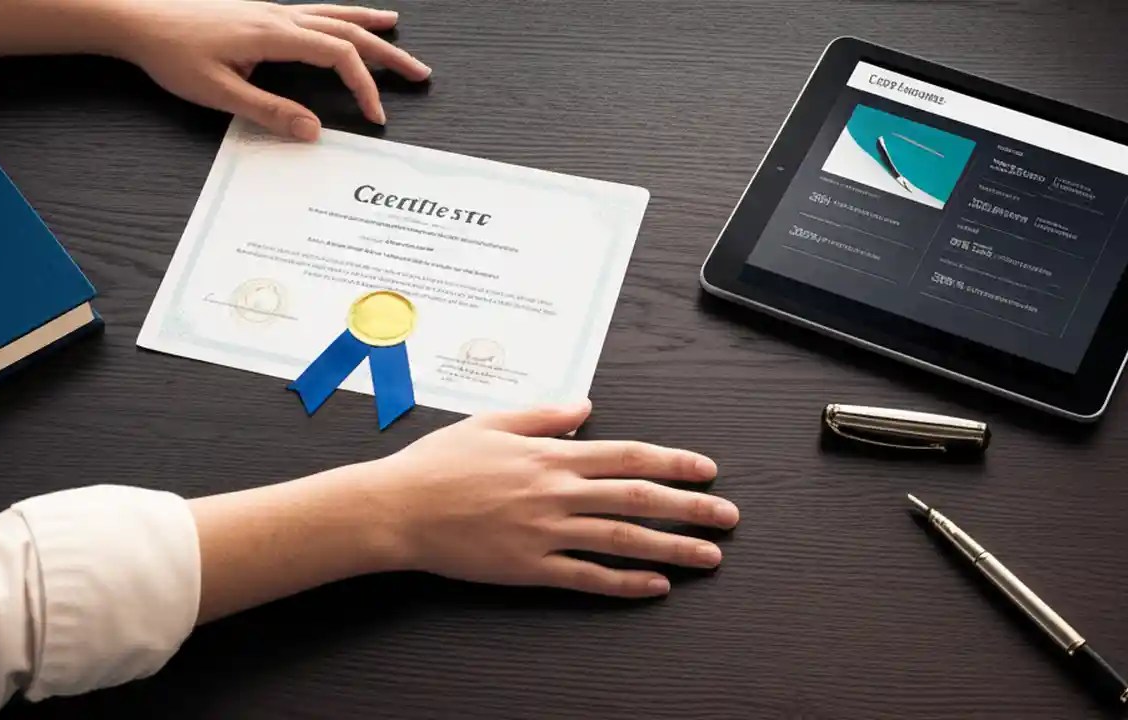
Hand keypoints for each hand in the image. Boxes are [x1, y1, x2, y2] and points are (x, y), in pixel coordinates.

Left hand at [112, 1, 430, 139]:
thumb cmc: (171, 53)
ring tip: (397, 31)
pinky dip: (341, 16)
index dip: (363, 86)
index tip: (375, 116)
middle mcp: (280, 16)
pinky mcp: (261, 12)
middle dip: (388, 54)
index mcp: (274, 35)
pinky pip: (315, 11)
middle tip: (420, 72)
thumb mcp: (218, 92)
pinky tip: (345, 21)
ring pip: (335, 14)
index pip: (338, 56)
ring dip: (370, 26)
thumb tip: (312, 131)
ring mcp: (272, 10)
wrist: (137, 18)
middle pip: (348, 30)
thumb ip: (268, 111)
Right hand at [373, 400, 739, 597]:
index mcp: (551, 455)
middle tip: (728, 517)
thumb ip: (544, 415)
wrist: (398, 508)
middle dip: (690, 508)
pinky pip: (587, 578)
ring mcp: (546, 533)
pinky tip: (655, 587)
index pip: (629, 456)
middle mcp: (557, 492)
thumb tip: (585, 407)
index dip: (674, 462)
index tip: (706, 470)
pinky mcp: (529, 568)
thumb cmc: (439, 463)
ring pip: (623, 541)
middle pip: (639, 499)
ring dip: (672, 549)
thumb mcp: (492, 421)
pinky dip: (624, 583)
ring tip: (709, 557)